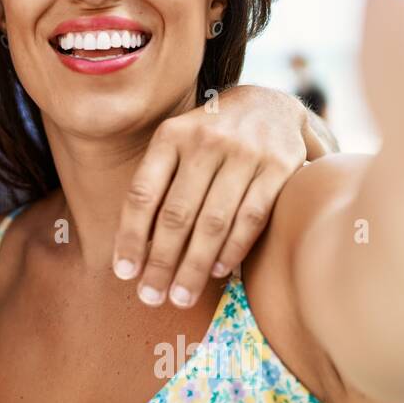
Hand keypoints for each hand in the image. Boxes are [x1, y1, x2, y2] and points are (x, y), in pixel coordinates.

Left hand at [111, 85, 312, 307]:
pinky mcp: (279, 166)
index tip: (123, 273)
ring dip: (194, 266)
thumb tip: (134, 249)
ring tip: (181, 297)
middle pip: (177, 214)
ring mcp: (245, 153)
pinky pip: (251, 218)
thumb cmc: (209, 139)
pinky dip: (232, 249)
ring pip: (213, 222)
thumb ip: (157, 186)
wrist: (270, 104)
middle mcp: (206, 141)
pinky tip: (218, 272)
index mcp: (170, 136)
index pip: (143, 194)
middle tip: (151, 298)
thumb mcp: (176, 145)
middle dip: (161, 262)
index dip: (131, 237)